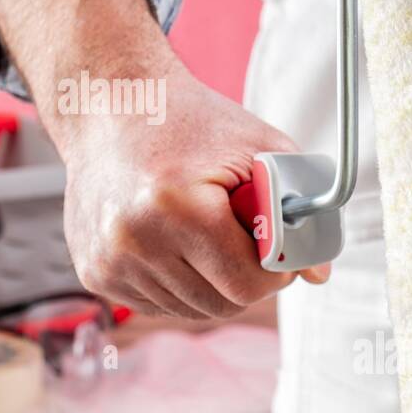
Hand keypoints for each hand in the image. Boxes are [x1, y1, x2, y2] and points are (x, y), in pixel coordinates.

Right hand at [0, 0, 328, 318]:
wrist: (110, 103)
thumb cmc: (188, 120)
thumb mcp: (256, 147)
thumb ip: (296, 209)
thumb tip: (318, 274)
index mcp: (176, 207)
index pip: (247, 284)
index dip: (274, 270)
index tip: (277, 247)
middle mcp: (134, 240)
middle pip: (220, 304)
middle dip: (244, 277)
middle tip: (243, 236)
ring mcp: (108, 261)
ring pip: (189, 309)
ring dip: (209, 281)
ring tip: (202, 231)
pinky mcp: (93, 271)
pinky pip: (157, 303)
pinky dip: (176, 282)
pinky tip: (171, 240)